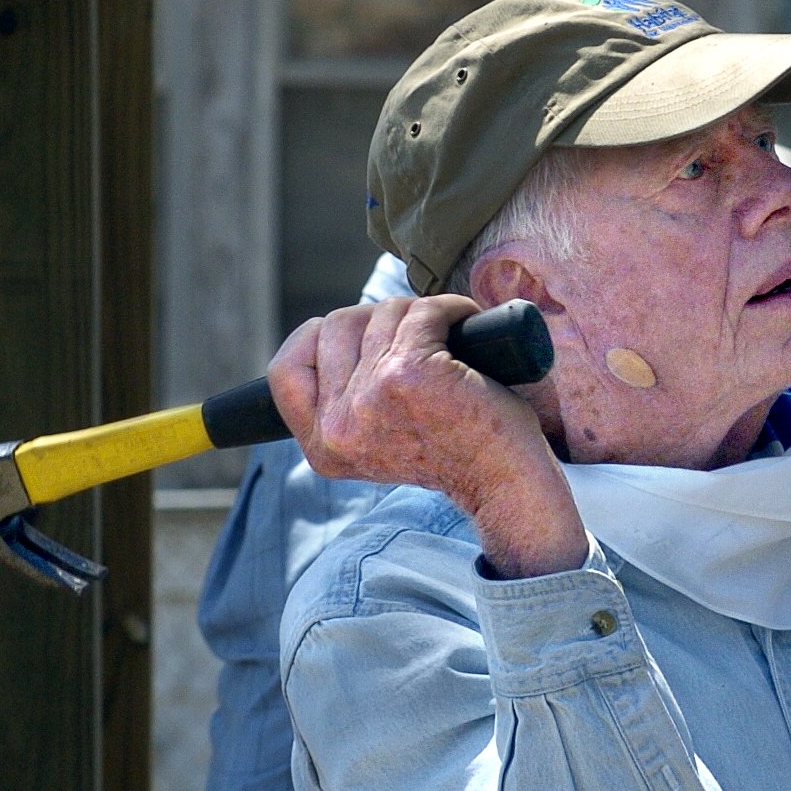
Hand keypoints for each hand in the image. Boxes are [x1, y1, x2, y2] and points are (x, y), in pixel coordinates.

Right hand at [268, 296, 585, 577]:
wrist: (505, 482)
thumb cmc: (453, 450)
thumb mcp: (374, 439)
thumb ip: (344, 403)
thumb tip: (332, 335)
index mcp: (322, 446)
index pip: (285, 371)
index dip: (317, 341)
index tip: (359, 339)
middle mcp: (337, 427)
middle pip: (333, 328)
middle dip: (378, 319)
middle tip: (418, 339)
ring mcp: (370, 398)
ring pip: (380, 314)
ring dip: (418, 313)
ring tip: (447, 338)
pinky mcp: (410, 373)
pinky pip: (422, 312)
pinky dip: (450, 308)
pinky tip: (466, 324)